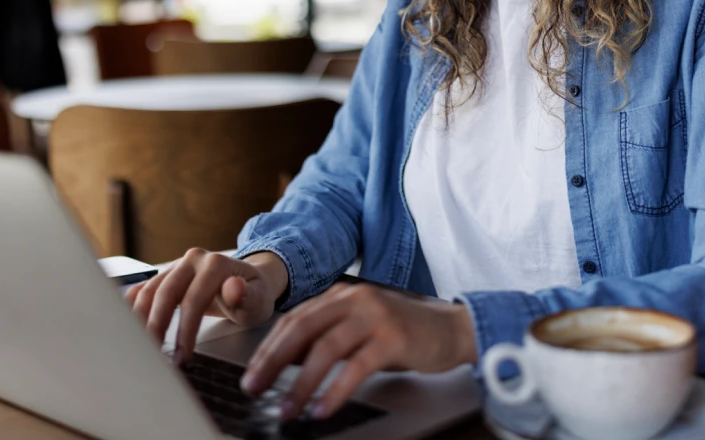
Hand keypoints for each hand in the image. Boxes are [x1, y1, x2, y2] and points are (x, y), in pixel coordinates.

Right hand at [125, 250, 287, 366]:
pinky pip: (142, 290)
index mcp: (215, 263)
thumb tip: (233, 287)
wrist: (249, 282)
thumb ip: (247, 296)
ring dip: (141, 320)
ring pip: (148, 291)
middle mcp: (192, 260)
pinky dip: (132, 309)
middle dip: (157, 327)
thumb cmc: (254, 294)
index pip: (193, 299)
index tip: (183, 356)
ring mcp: (176, 266)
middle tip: (154, 356)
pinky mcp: (166, 276)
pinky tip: (126, 328)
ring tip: (139, 348)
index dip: (185, 330)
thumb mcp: (259, 299)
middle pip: (165, 293)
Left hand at [240, 282, 477, 421]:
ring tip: (288, 410)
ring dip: (301, 383)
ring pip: (326, 348)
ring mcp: (375, 316)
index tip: (251, 373)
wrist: (453, 329)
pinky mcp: (394, 337)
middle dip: (273, 362)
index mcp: (342, 295)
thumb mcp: (360, 330)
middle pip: (303, 329)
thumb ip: (327, 338)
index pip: (295, 319)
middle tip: (254, 388)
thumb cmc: (404, 333)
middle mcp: (356, 299)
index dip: (269, 348)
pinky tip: (323, 409)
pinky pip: (357, 367)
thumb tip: (285, 362)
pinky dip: (335, 390)